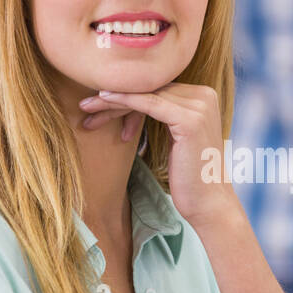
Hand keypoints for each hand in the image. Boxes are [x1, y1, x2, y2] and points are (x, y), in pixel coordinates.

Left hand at [78, 84, 241, 227]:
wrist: (208, 204)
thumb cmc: (188, 177)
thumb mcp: (176, 138)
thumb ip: (165, 115)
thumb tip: (134, 102)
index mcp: (203, 97)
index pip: (157, 88)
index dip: (125, 94)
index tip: (97, 103)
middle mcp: (205, 95)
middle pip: (150, 89)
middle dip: (114, 97)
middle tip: (85, 105)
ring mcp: (200, 106)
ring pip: (145, 94)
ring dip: (112, 100)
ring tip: (86, 108)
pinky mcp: (190, 119)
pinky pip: (149, 103)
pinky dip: (124, 101)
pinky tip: (104, 100)